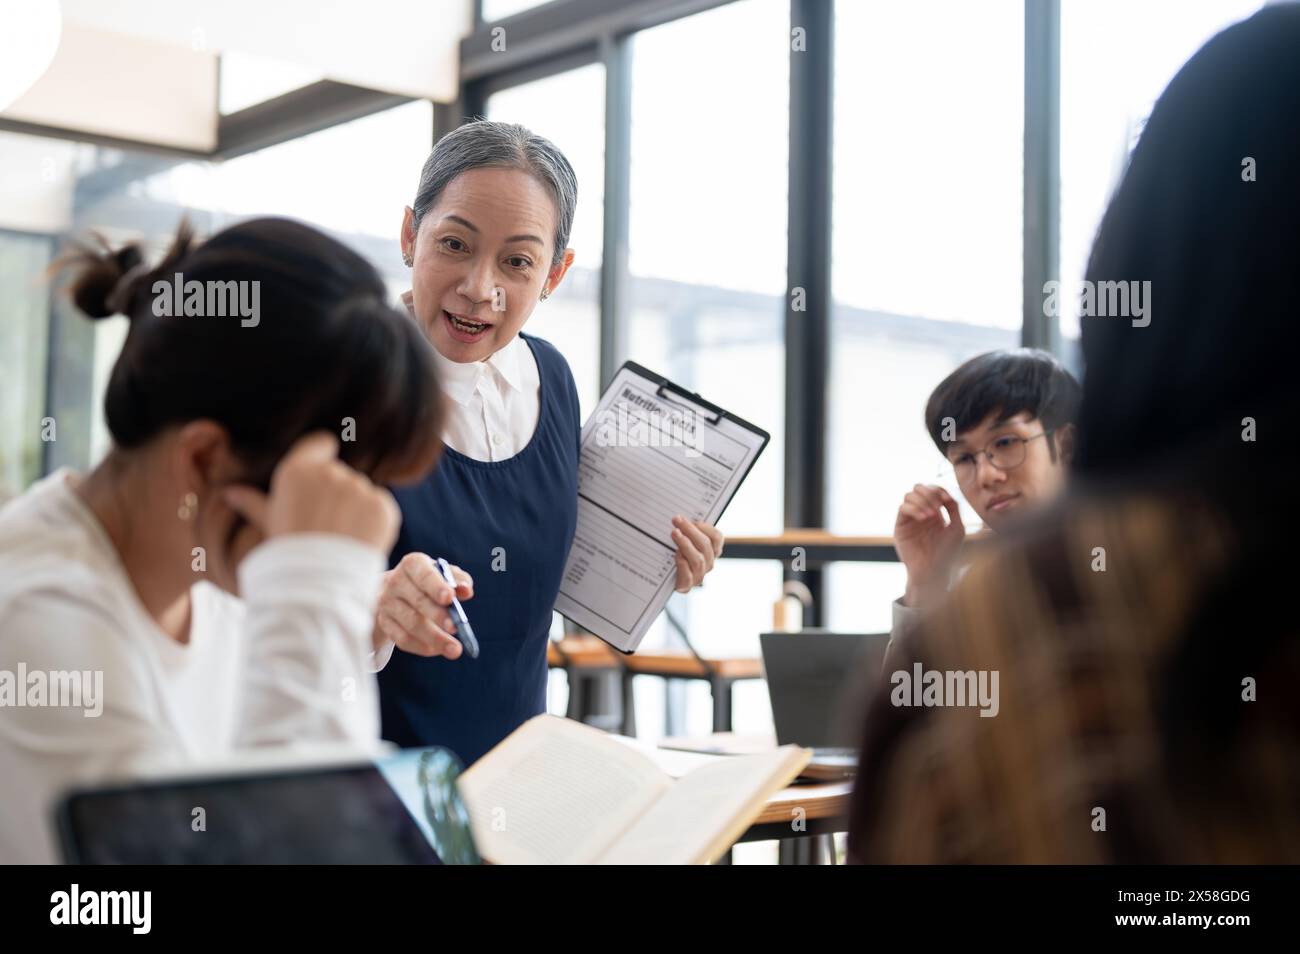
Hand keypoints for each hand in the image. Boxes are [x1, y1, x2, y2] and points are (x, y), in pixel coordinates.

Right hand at [222, 432, 399, 552]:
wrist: (317, 582)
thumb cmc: (287, 551)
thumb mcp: (269, 523)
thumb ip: (254, 502)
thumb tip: (230, 492)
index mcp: (298, 470)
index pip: (320, 443)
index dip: (322, 456)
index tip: (320, 479)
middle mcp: (330, 472)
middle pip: (339, 475)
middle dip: (335, 495)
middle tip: (325, 525)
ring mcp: (358, 487)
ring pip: (360, 492)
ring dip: (355, 509)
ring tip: (340, 538)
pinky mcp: (381, 505)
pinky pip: (380, 507)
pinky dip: (374, 522)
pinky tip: (358, 541)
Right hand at [374, 553, 473, 658]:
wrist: (396, 590)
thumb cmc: (428, 580)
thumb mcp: (443, 574)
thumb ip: (458, 580)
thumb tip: (466, 591)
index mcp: (412, 564)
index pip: (423, 574)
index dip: (436, 586)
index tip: (450, 598)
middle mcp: (395, 581)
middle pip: (418, 601)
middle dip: (438, 615)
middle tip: (456, 628)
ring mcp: (386, 603)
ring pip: (411, 623)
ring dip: (434, 638)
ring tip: (454, 649)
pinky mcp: (384, 623)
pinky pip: (402, 639)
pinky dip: (422, 646)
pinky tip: (437, 649)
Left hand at [671, 515, 723, 592]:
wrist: (663, 580)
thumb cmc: (672, 554)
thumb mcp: (681, 540)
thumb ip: (685, 531)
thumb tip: (680, 517)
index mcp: (711, 551)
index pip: (717, 538)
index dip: (706, 527)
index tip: (693, 519)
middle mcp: (707, 564)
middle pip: (705, 546)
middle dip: (690, 530)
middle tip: (677, 520)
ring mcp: (698, 576)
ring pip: (698, 560)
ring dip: (685, 544)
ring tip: (674, 534)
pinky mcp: (686, 586)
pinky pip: (688, 576)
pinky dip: (682, 563)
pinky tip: (675, 554)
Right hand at [893, 484, 964, 607]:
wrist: (934, 571)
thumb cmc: (947, 553)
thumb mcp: (957, 528)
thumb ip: (954, 508)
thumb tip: (946, 493)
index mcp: (935, 512)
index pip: (933, 490)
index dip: (939, 490)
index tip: (947, 500)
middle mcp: (920, 513)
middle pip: (918, 488)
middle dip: (929, 492)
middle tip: (938, 506)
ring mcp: (909, 519)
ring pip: (909, 495)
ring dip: (922, 500)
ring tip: (932, 515)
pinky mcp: (900, 526)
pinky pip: (902, 508)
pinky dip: (915, 509)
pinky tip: (925, 518)